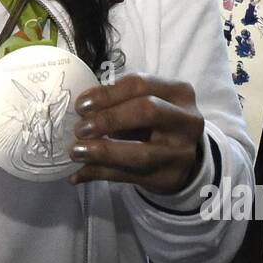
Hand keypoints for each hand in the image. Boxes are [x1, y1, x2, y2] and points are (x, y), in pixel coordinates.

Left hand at [69, 75, 204, 195]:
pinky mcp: (169, 178)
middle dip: (109, 119)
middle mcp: (186, 121)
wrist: (182, 157)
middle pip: (147, 112)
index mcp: (178, 92)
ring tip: (76, 152)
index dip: (107, 93)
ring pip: (141, 153)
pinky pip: (130, 177)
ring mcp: (181, 153)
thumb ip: (119, 102)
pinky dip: (100, 174)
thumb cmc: (155, 122)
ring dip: (103, 152)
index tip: (81, 104)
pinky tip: (78, 173)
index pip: (140, 84)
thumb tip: (79, 110)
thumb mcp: (147, 102)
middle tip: (80, 128)